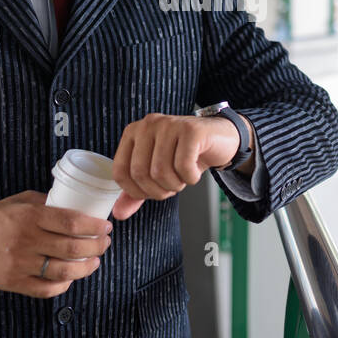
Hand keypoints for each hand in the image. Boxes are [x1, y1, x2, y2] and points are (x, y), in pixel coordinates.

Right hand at [0, 190, 111, 297]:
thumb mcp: (18, 201)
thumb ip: (44, 203)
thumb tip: (73, 205)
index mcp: (30, 217)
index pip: (71, 222)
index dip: (93, 227)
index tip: (105, 227)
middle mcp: (27, 240)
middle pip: (72, 248)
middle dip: (96, 247)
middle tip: (104, 243)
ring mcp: (21, 264)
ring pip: (64, 271)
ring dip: (86, 268)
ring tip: (93, 261)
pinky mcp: (14, 282)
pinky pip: (46, 289)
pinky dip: (64, 285)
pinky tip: (71, 278)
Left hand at [110, 113, 241, 219]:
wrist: (220, 140)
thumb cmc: (186, 155)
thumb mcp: (157, 174)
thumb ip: (136, 192)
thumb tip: (118, 213)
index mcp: (133, 133)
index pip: (120, 171)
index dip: (136, 191)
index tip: (152, 192)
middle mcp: (148, 125)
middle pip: (140, 173)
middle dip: (158, 190)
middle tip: (172, 187)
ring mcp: (169, 124)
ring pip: (160, 171)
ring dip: (175, 184)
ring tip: (183, 178)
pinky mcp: (190, 129)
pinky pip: (183, 165)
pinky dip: (190, 178)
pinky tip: (194, 172)